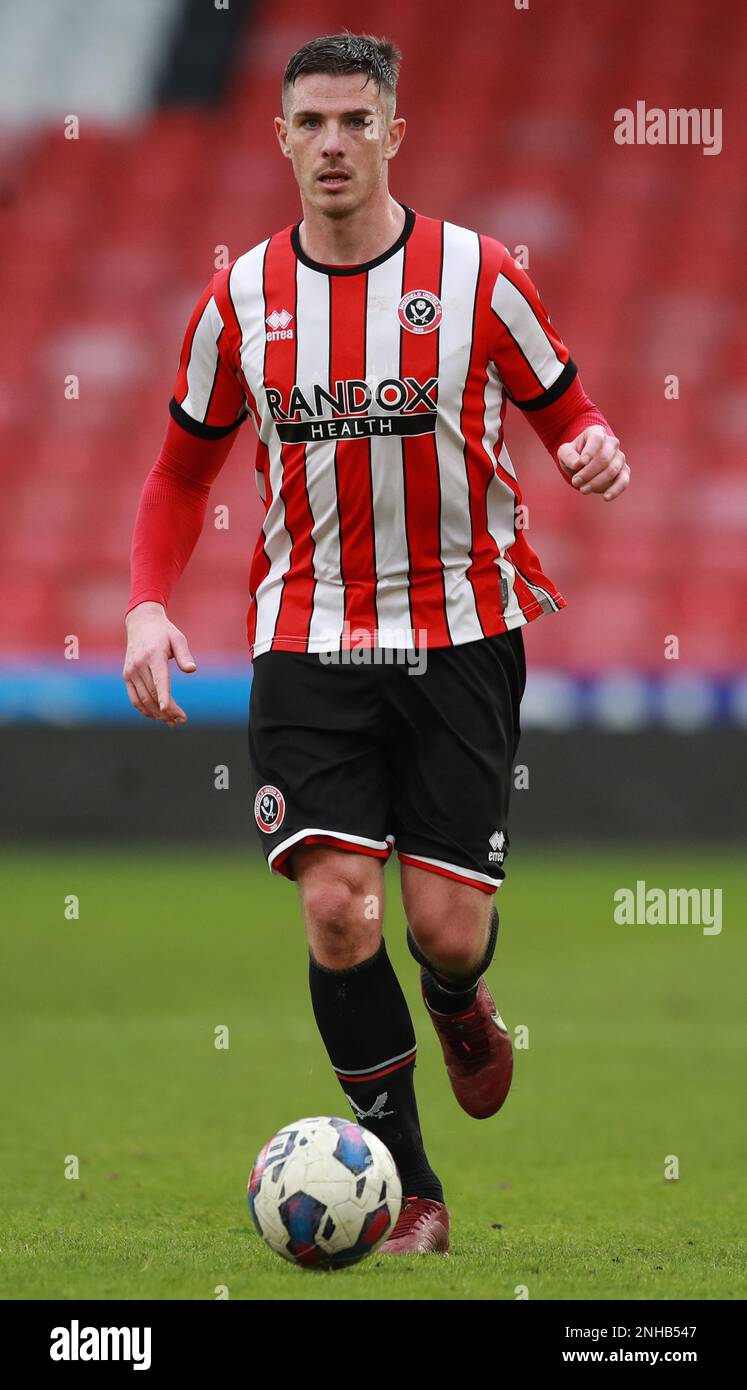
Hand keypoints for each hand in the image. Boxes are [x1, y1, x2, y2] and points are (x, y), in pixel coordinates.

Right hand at [123, 601, 195, 723]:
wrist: (141, 623)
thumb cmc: (164, 632)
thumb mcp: (178, 638)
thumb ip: (185, 654)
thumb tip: (192, 670)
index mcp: (153, 655)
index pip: (159, 680)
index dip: (164, 697)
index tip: (170, 711)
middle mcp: (139, 665)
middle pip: (153, 694)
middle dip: (167, 711)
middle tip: (182, 720)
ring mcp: (130, 671)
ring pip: (143, 700)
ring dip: (157, 714)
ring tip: (172, 722)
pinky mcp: (126, 676)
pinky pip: (134, 698)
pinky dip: (144, 710)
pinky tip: (156, 716)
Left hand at [557, 426, 629, 499]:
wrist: (583, 464)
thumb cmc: (574, 455)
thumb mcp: (564, 453)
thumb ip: (568, 456)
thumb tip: (578, 463)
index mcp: (597, 433)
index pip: (597, 439)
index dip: (590, 451)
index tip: (581, 463)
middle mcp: (612, 443)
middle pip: (604, 458)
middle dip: (588, 472)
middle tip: (575, 481)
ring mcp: (620, 457)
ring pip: (612, 470)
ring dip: (596, 482)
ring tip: (583, 490)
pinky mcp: (624, 471)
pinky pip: (624, 481)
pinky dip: (616, 490)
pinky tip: (606, 498)